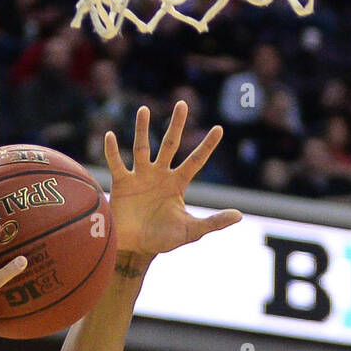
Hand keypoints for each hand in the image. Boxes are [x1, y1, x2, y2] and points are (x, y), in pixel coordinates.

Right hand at [104, 102, 241, 258]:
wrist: (135, 246)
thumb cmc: (162, 238)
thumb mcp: (190, 231)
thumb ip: (213, 222)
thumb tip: (239, 216)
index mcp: (177, 184)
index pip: (195, 161)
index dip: (207, 146)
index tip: (219, 129)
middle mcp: (159, 174)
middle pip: (170, 145)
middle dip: (177, 125)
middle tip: (182, 104)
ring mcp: (140, 176)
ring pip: (142, 147)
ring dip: (142, 129)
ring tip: (144, 110)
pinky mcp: (122, 183)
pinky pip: (117, 163)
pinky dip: (112, 151)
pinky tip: (111, 136)